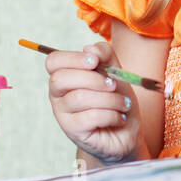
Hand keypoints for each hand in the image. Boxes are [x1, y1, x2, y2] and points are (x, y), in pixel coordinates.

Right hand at [45, 41, 141, 164]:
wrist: (126, 132)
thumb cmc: (117, 99)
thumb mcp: (116, 72)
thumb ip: (105, 55)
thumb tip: (89, 48)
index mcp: (65, 76)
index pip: (54, 61)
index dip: (73, 58)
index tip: (95, 61)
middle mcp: (58, 95)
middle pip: (60, 79)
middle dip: (93, 79)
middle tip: (114, 85)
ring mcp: (63, 114)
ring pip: (80, 97)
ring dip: (110, 99)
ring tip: (123, 104)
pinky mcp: (73, 131)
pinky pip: (90, 117)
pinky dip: (112, 115)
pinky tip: (119, 118)